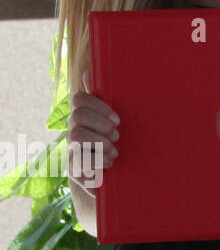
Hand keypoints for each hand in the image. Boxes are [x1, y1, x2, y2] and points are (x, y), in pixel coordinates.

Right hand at [68, 72, 118, 194]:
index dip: (98, 106)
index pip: (79, 99)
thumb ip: (104, 98)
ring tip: (114, 152)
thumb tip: (90, 72)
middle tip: (117, 136)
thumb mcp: (114, 120)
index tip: (118, 119)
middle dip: (101, 126)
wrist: (114, 177)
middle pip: (77, 118)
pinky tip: (109, 165)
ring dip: (100, 144)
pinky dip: (98, 164)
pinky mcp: (74, 171)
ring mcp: (71, 150)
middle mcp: (74, 131)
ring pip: (77, 138)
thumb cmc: (116, 141)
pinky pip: (79, 164)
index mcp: (84, 116)